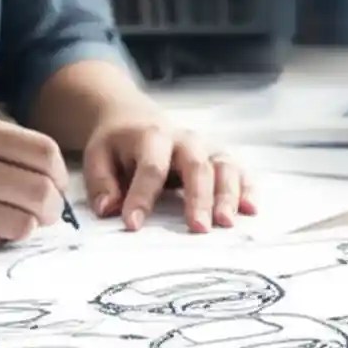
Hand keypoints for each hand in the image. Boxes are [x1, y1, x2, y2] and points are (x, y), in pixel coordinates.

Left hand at [81, 109, 255, 232]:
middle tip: (199, 229)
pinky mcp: (220, 158)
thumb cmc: (117, 144)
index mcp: (151, 136)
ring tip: (226, 223)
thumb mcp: (97, 157)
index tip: (133, 224)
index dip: (142, 196)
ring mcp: (206, 148)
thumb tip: (109, 209)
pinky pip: (239, 172)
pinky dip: (247, 190)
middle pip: (197, 166)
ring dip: (228, 195)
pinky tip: (250, 210)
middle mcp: (185, 140)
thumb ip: (102, 183)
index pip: (151, 167)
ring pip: (224, 167)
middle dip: (199, 198)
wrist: (134, 118)